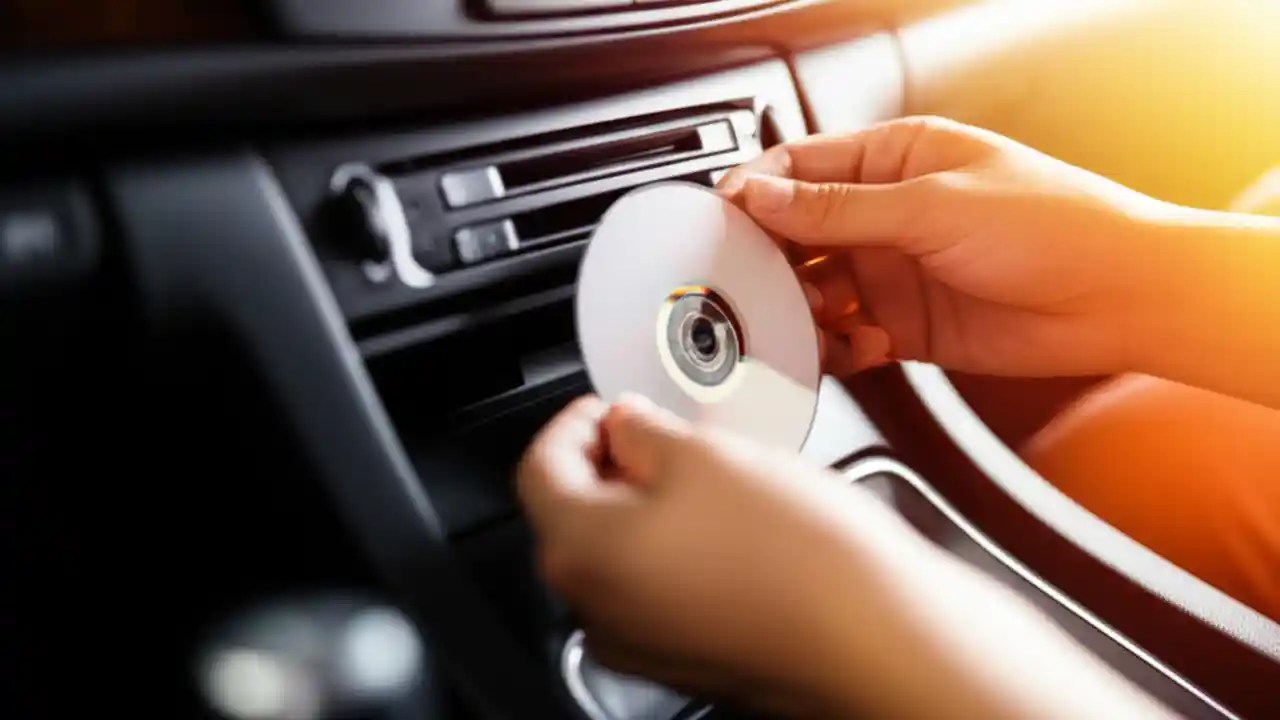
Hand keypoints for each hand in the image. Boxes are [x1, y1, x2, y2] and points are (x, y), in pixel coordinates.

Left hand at [517, 395, 1175, 717]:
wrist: (878, 639)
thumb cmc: (797, 555)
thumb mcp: (705, 455)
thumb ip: (643, 432)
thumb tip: (623, 423)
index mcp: (579, 553)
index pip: (538, 468)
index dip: (573, 421)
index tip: (610, 403)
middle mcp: (596, 611)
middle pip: (575, 516)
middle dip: (614, 463)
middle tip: (665, 431)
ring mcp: (641, 643)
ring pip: (621, 554)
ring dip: (649, 505)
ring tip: (711, 475)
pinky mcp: (689, 658)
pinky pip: (662, 590)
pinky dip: (679, 549)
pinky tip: (734, 527)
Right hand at [717, 116, 1171, 376]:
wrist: (1120, 299)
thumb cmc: (1054, 225)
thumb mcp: (932, 206)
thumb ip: (837, 209)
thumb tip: (760, 195)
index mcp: (894, 158)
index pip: (798, 165)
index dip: (754, 190)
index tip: (720, 220)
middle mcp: (887, 214)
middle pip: (796, 234)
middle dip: (773, 262)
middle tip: (758, 287)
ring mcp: (894, 271)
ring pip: (815, 292)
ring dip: (805, 312)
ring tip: (817, 323)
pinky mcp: (905, 325)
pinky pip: (845, 336)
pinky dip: (840, 346)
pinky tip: (862, 345)